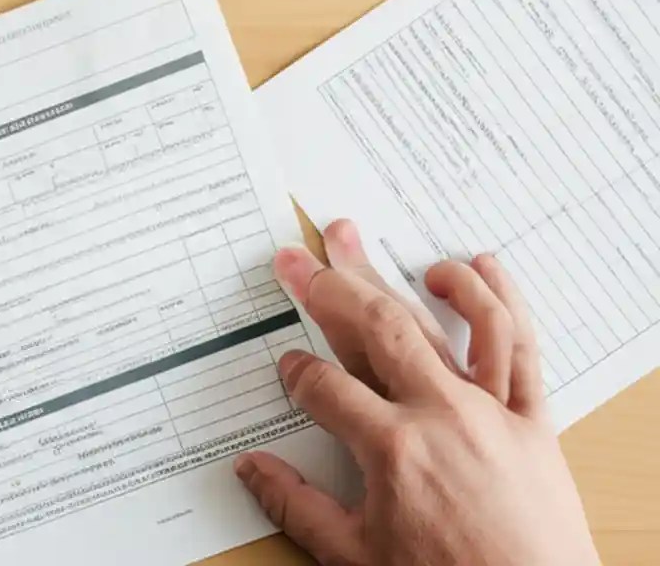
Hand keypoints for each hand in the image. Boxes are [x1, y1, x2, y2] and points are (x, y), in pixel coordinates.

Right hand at [234, 220, 597, 565]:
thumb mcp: (355, 555)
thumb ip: (296, 505)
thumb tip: (250, 469)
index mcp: (391, 447)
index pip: (323, 386)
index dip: (297, 372)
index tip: (289, 366)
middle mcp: (440, 413)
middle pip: (375, 329)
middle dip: (329, 288)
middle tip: (299, 259)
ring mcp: (490, 409)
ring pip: (444, 322)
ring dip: (404, 276)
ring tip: (374, 248)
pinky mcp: (532, 418)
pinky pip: (519, 346)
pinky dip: (500, 300)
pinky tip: (478, 267)